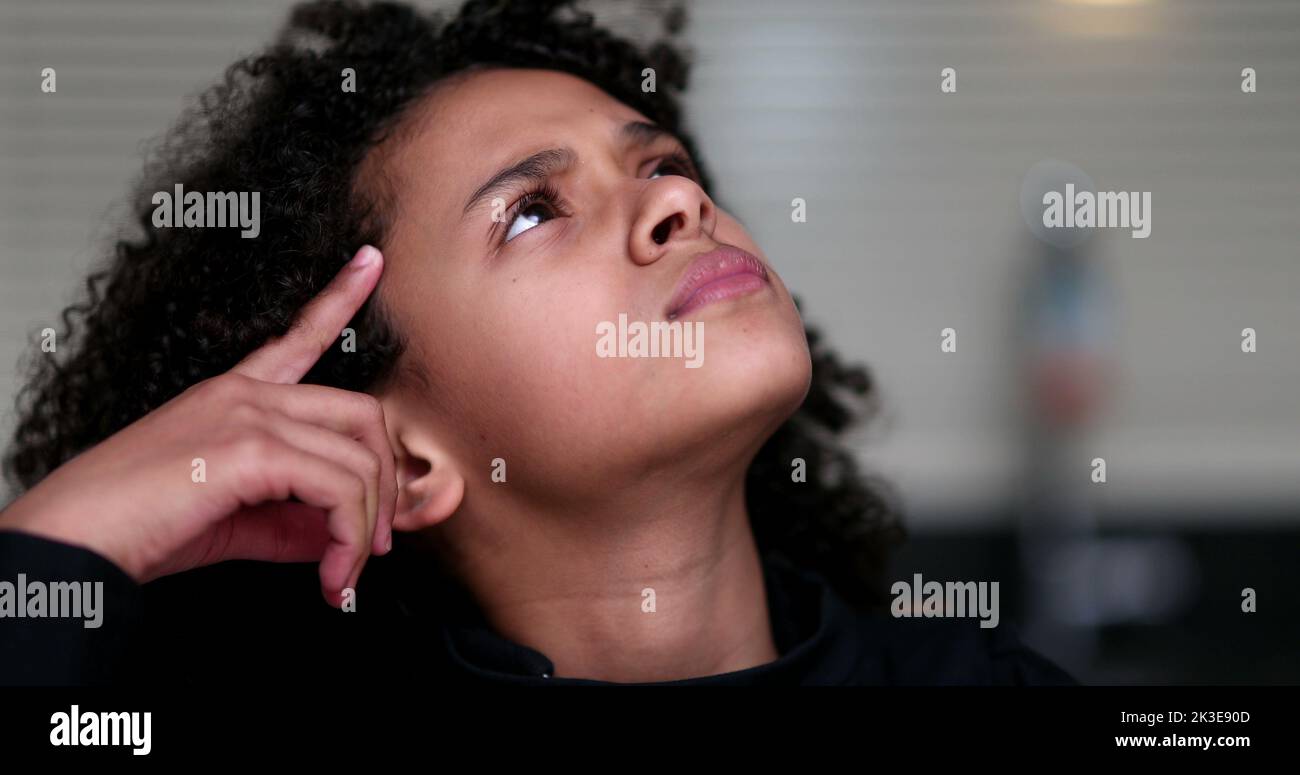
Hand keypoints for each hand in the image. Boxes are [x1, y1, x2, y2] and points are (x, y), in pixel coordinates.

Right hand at [0, 245, 396, 606]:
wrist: (75, 541)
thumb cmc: (137, 527)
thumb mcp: (234, 519)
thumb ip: (293, 520)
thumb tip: (346, 536)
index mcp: (235, 397)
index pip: (299, 339)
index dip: (340, 298)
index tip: (370, 262)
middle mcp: (246, 396)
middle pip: (363, 413)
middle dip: (386, 482)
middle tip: (377, 543)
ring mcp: (249, 415)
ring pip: (359, 461)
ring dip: (366, 529)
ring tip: (346, 577)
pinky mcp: (250, 450)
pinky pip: (339, 490)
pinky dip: (349, 539)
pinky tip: (332, 576)